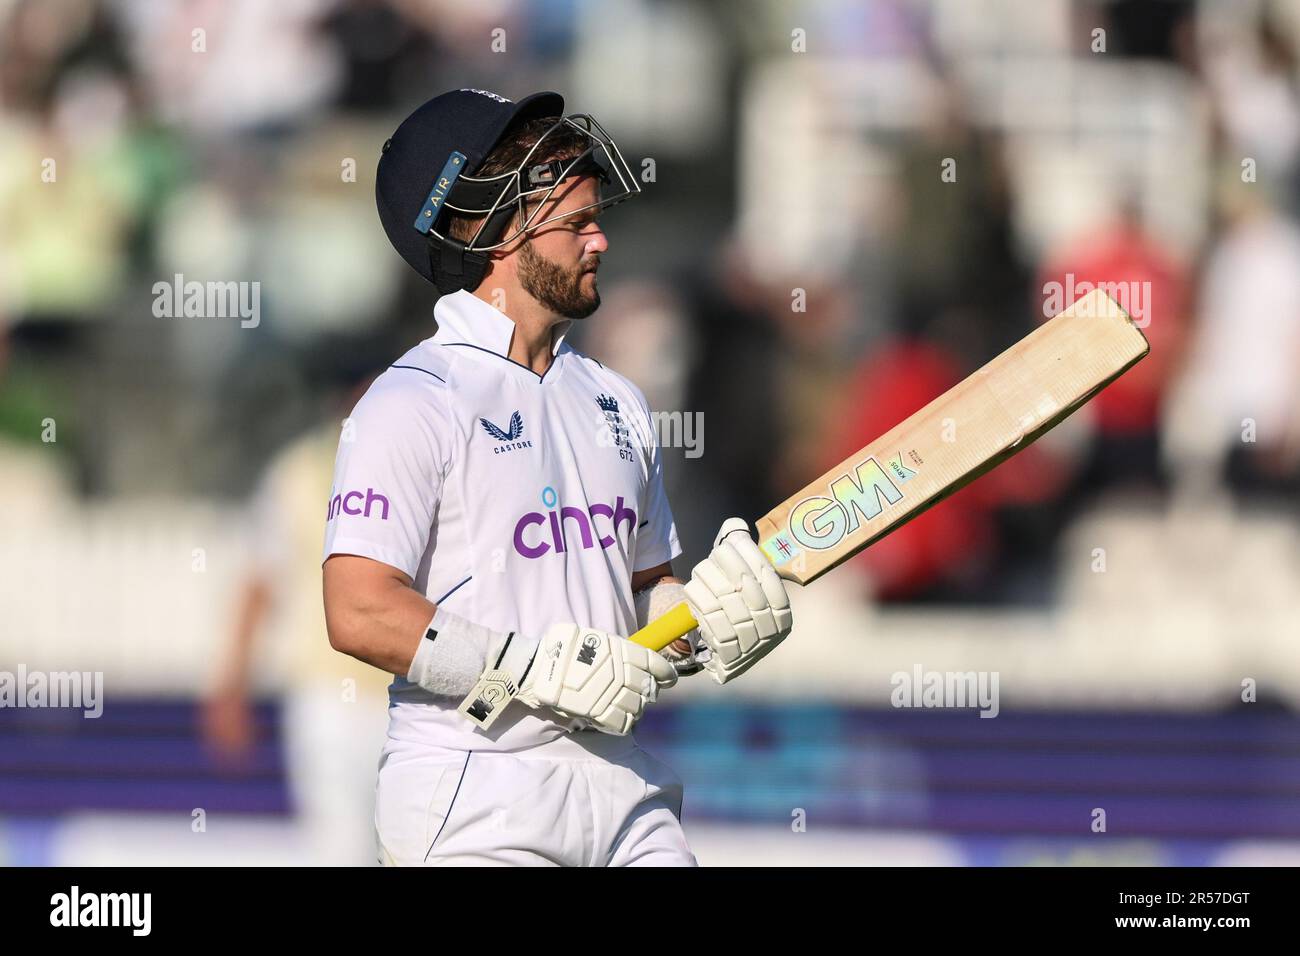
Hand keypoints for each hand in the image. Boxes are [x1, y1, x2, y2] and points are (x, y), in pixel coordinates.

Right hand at [517, 622, 677, 734]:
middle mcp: (622, 673)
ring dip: (634, 709)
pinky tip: (616, 721)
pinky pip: (622, 724)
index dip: (665, 674)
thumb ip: (614, 652)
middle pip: (648, 689)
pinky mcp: (600, 713)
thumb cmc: (562, 650)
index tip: (667, 679)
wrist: (539, 668)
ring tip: (624, 708)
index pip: (655, 664)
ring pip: (638, 708)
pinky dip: (622, 724)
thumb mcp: (594, 640)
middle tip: (638, 695)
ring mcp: (612, 695)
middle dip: (647, 693)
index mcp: (622, 651)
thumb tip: (631, 663)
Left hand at [684, 518, 793, 683]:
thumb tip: (735, 525)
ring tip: (697, 577)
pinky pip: (713, 625)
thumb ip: (740, 553)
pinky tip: (693, 600)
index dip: (748, 557)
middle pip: (746, 589)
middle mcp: (773, 630)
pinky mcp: (730, 658)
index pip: (769, 578)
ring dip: (707, 587)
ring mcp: (753, 646)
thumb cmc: (734, 610)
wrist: (725, 654)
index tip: (729, 544)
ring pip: (726, 605)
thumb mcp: (741, 583)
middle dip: (725, 568)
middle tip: (710, 557)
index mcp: (782, 611)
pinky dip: (701, 609)